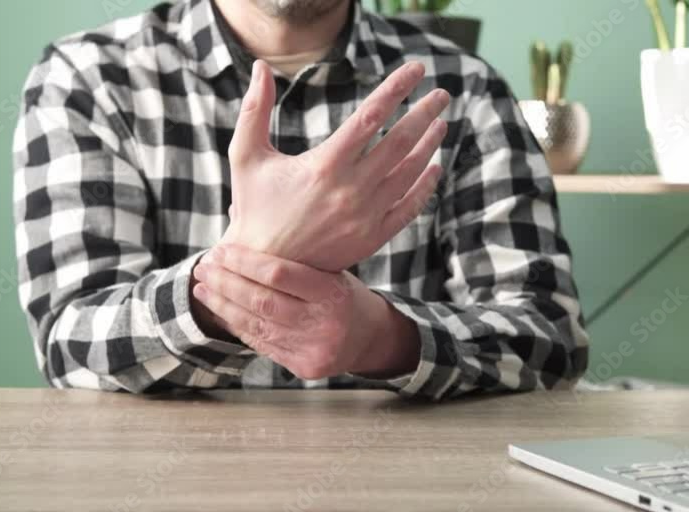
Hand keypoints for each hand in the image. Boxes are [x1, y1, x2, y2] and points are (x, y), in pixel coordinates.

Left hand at [191, 244, 419, 379]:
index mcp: (333, 292)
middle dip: (226, 283)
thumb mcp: (329, 269)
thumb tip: (239, 211)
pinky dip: (237, 326)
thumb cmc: (342, 294)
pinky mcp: (303, 367)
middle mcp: (325, 323)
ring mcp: (314, 349)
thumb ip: (290, 250)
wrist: (368, 337)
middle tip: (203, 267)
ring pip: (255, 325)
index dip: (244, 262)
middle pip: (262, 300)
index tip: (220, 251)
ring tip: (202, 288)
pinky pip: (261, 344)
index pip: (279, 274)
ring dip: (223, 305)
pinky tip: (221, 311)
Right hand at [223, 59, 448, 271]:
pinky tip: (434, 167)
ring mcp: (365, 216)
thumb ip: (254, 110)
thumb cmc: (254, 207)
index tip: (415, 70)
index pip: (370, 117)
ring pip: (409, 174)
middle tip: (442, 94)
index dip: (396, 89)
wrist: (265, 268)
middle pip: (399, 143)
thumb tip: (261, 66)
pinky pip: (408, 208)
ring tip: (441, 124)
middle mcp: (350, 190)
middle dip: (425, 113)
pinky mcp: (372, 238)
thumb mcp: (246, 156)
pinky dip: (425, 186)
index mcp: (323, 165)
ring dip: (429, 146)